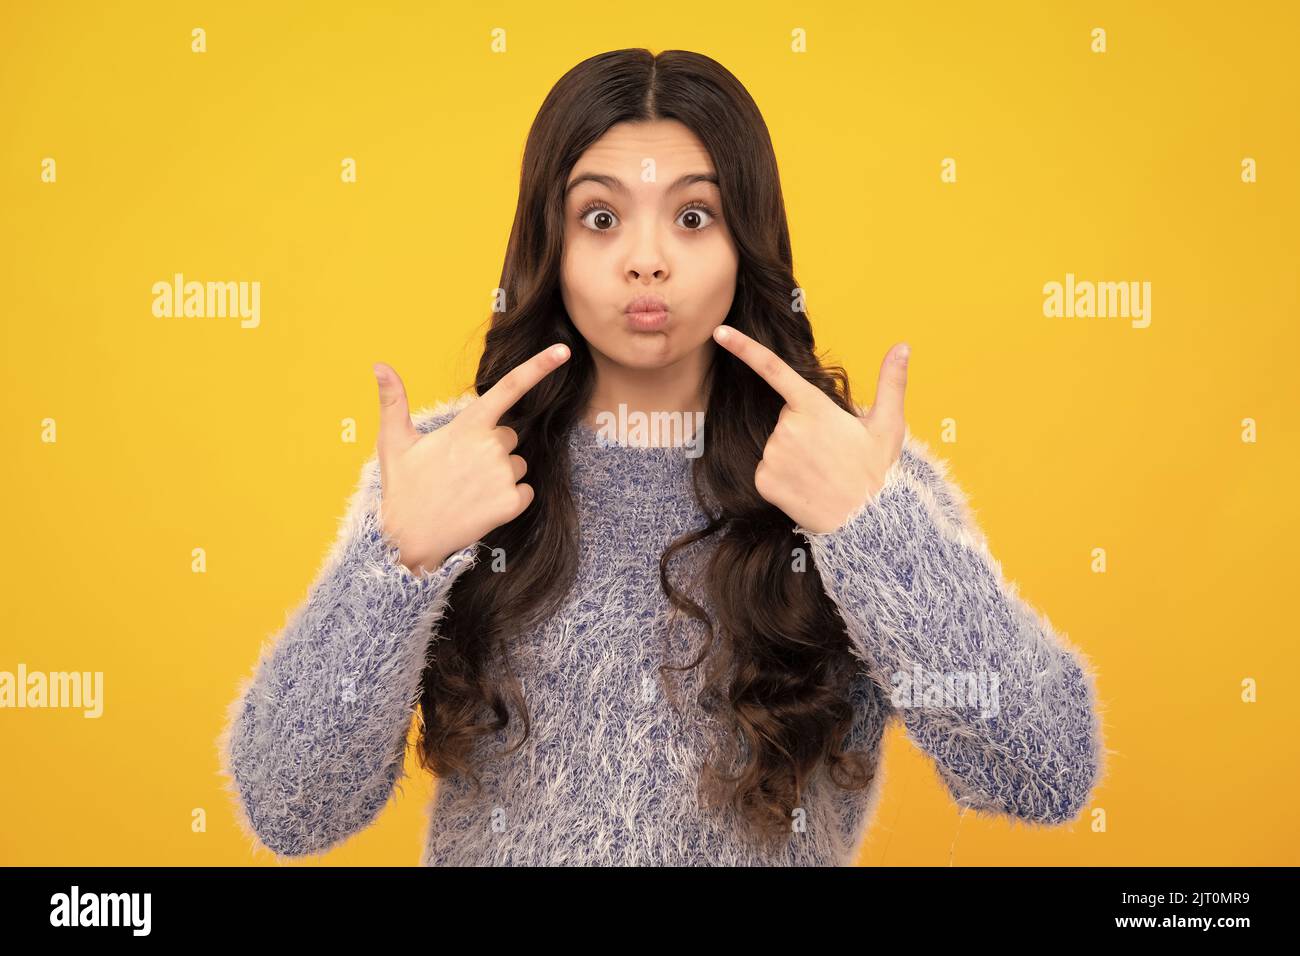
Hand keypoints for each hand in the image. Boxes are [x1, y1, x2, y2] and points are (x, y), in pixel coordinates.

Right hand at [372, 343, 570, 573]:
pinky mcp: (512, 503)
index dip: (539, 366)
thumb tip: (379, 364)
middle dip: (491, 448)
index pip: (509, 388)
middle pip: (509, 436)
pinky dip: (508, 499)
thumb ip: (393, 400)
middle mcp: (491, 447)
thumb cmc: (402, 488)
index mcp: (467, 426)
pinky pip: (524, 492)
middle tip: (460, 469)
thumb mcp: (393, 442)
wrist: (409, 540)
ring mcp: (503, 476)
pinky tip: (481, 506)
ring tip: (467, 490)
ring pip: (517, 465)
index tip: (564, 351)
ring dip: (499, 475)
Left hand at [711, 326, 909, 532]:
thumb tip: (903, 346)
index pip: (774, 369)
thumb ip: (891, 382)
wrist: (865, 522)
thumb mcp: (889, 425)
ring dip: (794, 455)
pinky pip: (767, 471)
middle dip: (804, 431)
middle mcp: (788, 427)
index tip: (720, 332)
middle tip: (831, 452)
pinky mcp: (763, 480)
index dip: (744, 348)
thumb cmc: (877, 471)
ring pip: (776, 445)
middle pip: (785, 419)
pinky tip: (805, 487)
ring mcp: (773, 454)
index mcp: (814, 407)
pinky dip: (782, 478)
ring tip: (820, 472)